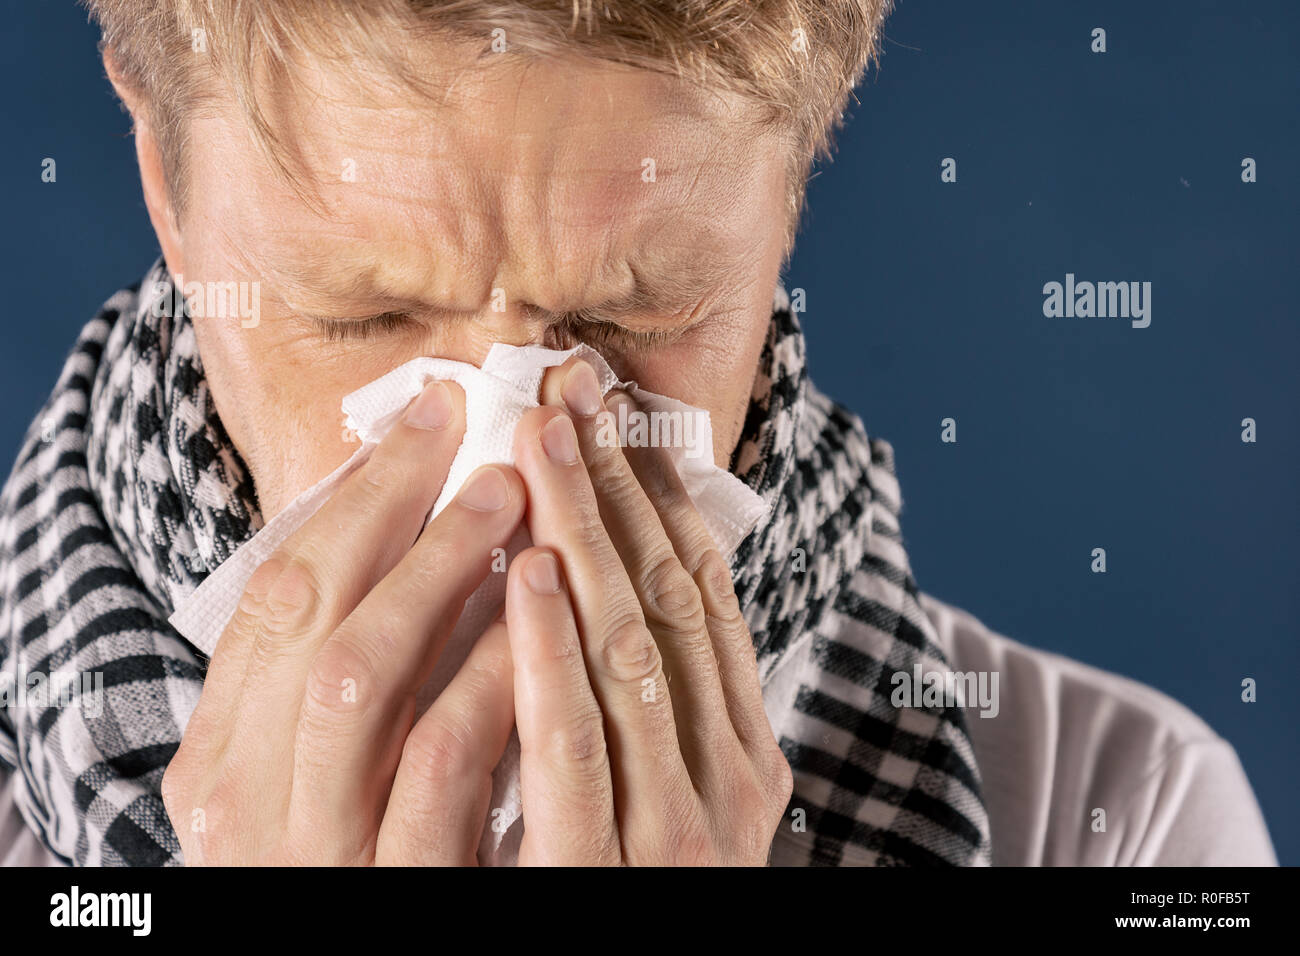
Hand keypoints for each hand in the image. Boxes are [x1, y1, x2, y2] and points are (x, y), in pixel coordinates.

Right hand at [162, 381, 526, 864]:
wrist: (395, 948)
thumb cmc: (374, 858)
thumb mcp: (335, 772)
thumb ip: (359, 673)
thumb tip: (420, 528)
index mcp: (225, 762)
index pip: (274, 597)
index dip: (356, 496)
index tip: (429, 417)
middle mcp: (251, 808)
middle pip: (312, 619)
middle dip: (403, 512)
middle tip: (488, 436)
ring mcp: (323, 851)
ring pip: (366, 682)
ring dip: (448, 571)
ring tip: (521, 494)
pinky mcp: (410, 891)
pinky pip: (446, 766)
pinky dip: (490, 672)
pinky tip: (541, 609)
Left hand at [504, 357, 792, 864]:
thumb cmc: (643, 890)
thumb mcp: (671, 793)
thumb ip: (646, 706)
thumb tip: (599, 586)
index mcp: (748, 750)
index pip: (704, 594)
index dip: (657, 495)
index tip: (611, 414)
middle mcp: (732, 779)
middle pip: (670, 601)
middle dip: (614, 486)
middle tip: (567, 388)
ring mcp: (683, 826)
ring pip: (631, 651)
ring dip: (584, 536)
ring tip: (543, 441)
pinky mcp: (618, 871)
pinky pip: (577, 743)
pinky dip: (551, 649)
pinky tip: (525, 569)